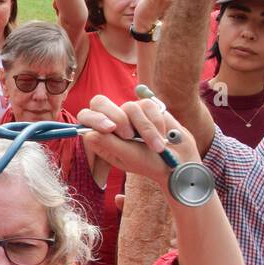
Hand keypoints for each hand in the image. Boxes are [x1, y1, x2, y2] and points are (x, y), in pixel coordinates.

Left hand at [76, 95, 200, 189]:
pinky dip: (156, 122)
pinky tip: (162, 135)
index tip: (110, 128)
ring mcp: (128, 113)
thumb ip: (108, 144)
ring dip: (144, 129)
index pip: (85, 116)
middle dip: (116, 117)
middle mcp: (111, 121)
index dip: (95, 118)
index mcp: (100, 135)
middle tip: (129, 136)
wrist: (177, 160)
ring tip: (154, 146)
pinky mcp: (146, 107)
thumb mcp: (126, 157)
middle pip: (99, 102)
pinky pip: (147, 105)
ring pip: (129, 107)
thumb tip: (90, 132)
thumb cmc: (148, 163)